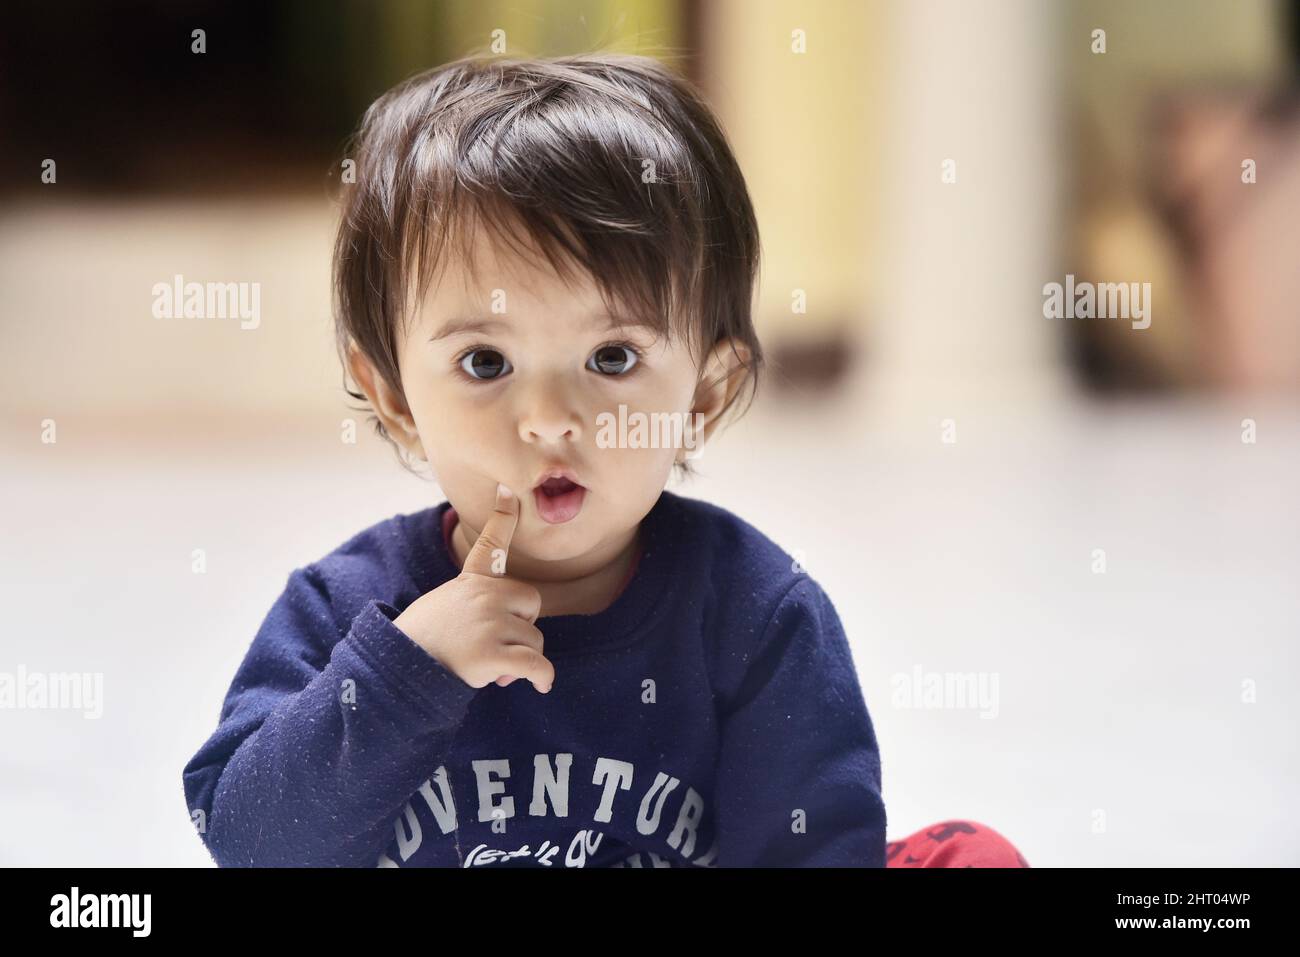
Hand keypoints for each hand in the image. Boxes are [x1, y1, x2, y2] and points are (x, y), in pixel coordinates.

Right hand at [393, 483, 553, 693]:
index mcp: (471, 582)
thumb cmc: (429, 643)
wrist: (403, 670)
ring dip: (520, 660)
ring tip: (489, 665)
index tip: (507, 490)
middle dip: (523, 627)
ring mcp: (488, 623)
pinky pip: (537, 665)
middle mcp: (482, 596)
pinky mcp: (492, 654)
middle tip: (496, 642)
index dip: (502, 515)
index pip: (490, 543)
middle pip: (532, 605)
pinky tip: (539, 685)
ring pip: (534, 641)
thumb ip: (483, 609)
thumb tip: (517, 637)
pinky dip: (543, 678)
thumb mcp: (448, 608)